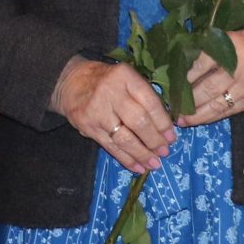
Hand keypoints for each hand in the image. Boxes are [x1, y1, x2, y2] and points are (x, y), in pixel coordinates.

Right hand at [51, 58, 174, 174]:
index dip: (163, 123)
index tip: (171, 137)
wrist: (71, 82)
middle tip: (164, 152)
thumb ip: (144, 95)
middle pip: (138, 121)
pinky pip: (111, 147)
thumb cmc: (108, 80)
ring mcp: (97, 111)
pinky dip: (126, 159)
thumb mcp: (127, 77)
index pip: (149, 102)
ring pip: (124, 138)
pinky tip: (138, 167)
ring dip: (142, 154)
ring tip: (154, 164)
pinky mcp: (88, 127)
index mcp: (125, 76)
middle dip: (154, 141)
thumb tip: (168, 124)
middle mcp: (110, 92)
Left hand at [177, 28, 243, 125]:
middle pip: (209, 88)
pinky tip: (199, 120)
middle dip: (189, 99)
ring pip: (218, 105)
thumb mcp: (230, 39)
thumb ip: (209, 49)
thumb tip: (180, 62)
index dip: (187, 75)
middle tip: (171, 105)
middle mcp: (239, 69)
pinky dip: (212, 117)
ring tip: (182, 119)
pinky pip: (228, 112)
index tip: (172, 83)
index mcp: (231, 48)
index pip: (204, 62)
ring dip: (198, 114)